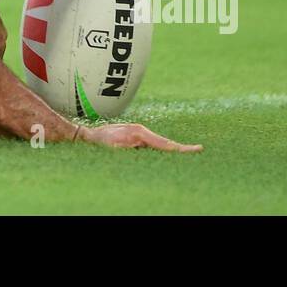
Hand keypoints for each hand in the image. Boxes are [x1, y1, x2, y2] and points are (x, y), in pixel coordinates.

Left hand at [76, 122, 202, 152]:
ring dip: (170, 150)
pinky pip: (152, 147)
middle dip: (180, 149)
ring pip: (159, 146)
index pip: (165, 144)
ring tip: (190, 152)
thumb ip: (136, 149)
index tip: (198, 149)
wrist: (87, 136)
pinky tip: (169, 155)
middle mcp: (142, 131)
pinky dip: (161, 151)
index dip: (182, 149)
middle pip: (165, 144)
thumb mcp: (117, 149)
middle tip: (199, 150)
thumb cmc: (100, 143)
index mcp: (140, 133)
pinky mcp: (137, 138)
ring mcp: (140, 134)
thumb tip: (152, 150)